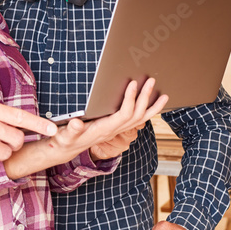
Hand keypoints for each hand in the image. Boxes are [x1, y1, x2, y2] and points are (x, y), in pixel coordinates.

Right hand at [50, 78, 166, 158]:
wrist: (68, 148)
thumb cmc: (66, 140)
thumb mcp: (65, 135)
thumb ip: (71, 129)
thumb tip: (76, 123)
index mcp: (104, 130)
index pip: (123, 114)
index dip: (130, 99)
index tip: (133, 83)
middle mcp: (114, 130)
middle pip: (136, 115)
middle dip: (145, 98)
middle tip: (151, 81)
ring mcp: (117, 130)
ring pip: (140, 119)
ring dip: (152, 107)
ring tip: (164, 95)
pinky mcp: (116, 128)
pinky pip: (136, 120)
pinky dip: (146, 112)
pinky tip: (151, 104)